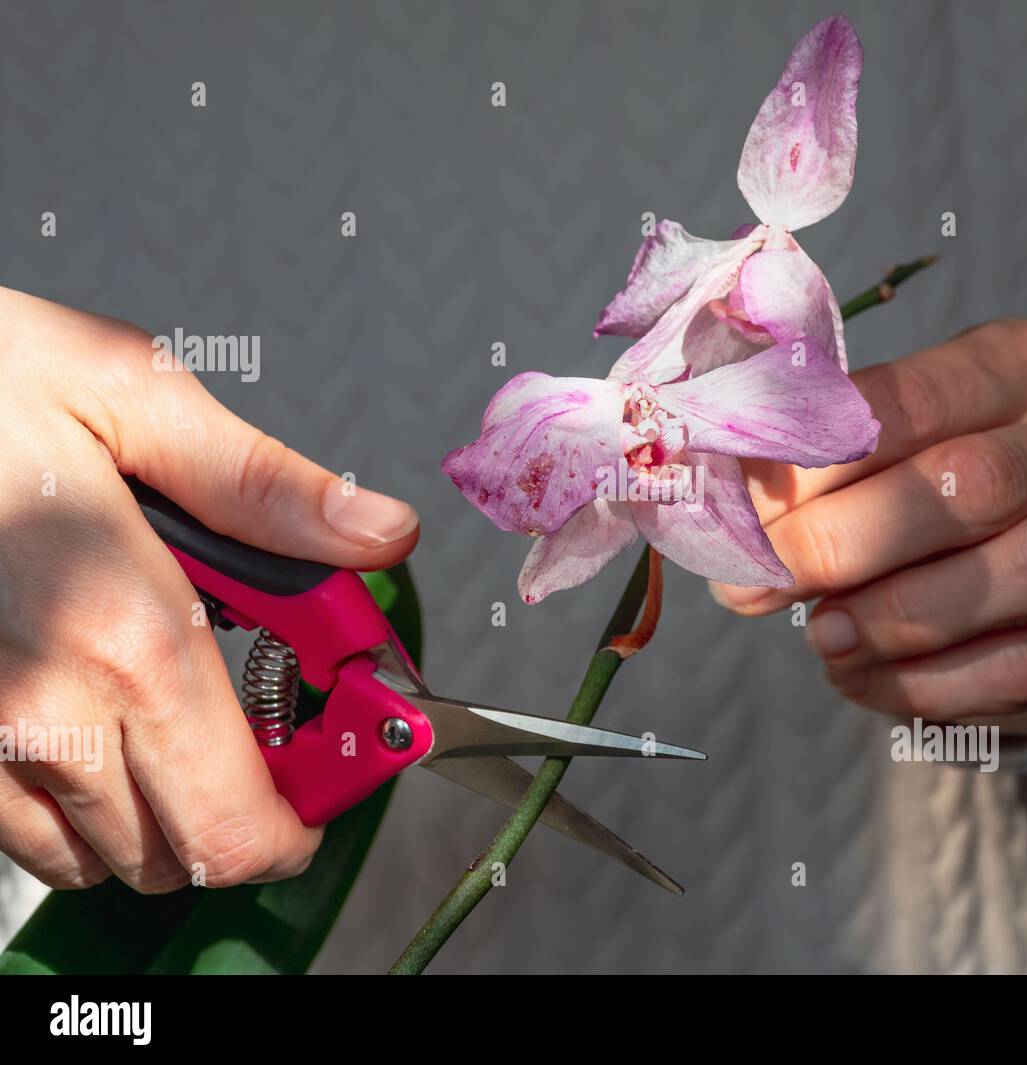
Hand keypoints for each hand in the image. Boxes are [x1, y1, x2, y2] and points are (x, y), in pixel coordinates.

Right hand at [0, 286, 418, 890]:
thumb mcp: (133, 394)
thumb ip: (265, 486)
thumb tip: (382, 533)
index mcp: (126, 632)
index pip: (243, 817)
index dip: (312, 809)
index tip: (338, 756)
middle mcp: (47, 711)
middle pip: (188, 857)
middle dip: (254, 811)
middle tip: (272, 723)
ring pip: (106, 856)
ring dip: (171, 809)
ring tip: (183, 707)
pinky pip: (28, 835)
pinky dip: (86, 807)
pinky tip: (104, 719)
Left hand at [711, 319, 1026, 736]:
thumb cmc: (940, 489)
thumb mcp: (887, 449)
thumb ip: (813, 470)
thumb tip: (720, 524)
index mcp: (1022, 364)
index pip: (915, 398)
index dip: (819, 461)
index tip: (744, 515)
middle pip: (977, 481)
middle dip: (850, 540)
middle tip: (762, 583)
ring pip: (1022, 573)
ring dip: (898, 618)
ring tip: (822, 641)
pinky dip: (932, 684)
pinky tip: (865, 679)